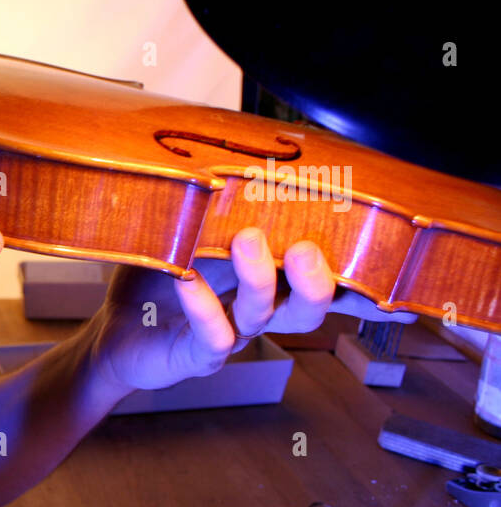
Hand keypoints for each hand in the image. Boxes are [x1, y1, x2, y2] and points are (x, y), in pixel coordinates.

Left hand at [91, 226, 416, 392]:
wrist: (113, 334)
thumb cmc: (155, 282)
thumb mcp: (185, 236)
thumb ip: (212, 206)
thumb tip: (230, 152)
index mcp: (268, 280)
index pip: (322, 277)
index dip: (360, 280)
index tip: (392, 268)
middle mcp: (260, 310)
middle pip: (309, 305)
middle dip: (318, 278)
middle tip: (306, 248)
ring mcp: (232, 334)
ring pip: (266, 316)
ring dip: (261, 279)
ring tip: (247, 240)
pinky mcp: (197, 354)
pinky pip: (212, 335)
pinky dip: (203, 306)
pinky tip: (188, 281)